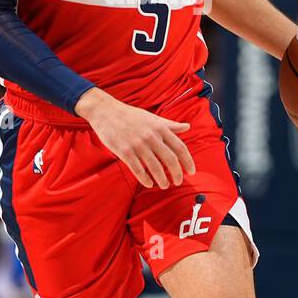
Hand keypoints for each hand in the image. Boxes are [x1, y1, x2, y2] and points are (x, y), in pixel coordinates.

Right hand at [75, 88, 195, 187]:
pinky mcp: (125, 152)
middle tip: (178, 182)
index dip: (188, 161)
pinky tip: (149, 184)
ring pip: (155, 167)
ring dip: (162, 179)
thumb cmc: (131, 115)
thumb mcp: (153, 118)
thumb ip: (170, 125)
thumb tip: (188, 127)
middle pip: (170, 159)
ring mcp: (138, 145)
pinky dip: (145, 179)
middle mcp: (151, 137)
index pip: (180, 147)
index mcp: (160, 128)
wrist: (106, 111)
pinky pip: (138, 170)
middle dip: (177, 173)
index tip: (191, 171)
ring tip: (164, 186)